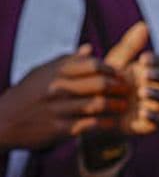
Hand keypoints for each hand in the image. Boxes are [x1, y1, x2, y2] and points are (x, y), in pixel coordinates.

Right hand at [0, 46, 129, 151]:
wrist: (2, 121)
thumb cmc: (28, 94)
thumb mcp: (42, 72)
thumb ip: (67, 61)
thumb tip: (89, 48)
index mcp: (55, 71)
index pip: (93, 64)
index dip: (111, 70)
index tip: (120, 75)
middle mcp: (57, 88)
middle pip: (99, 84)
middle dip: (118, 87)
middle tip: (127, 90)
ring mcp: (58, 109)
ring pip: (97, 105)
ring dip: (115, 105)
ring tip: (123, 106)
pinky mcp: (59, 128)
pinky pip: (90, 124)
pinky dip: (105, 123)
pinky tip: (112, 123)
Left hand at [104, 22, 158, 135]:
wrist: (94, 113)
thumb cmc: (106, 85)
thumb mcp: (115, 64)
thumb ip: (130, 47)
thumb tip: (144, 25)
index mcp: (151, 71)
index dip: (157, 60)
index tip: (142, 58)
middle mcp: (158, 87)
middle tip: (145, 74)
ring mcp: (156, 105)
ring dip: (158, 94)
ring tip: (142, 92)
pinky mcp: (151, 123)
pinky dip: (154, 116)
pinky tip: (142, 112)